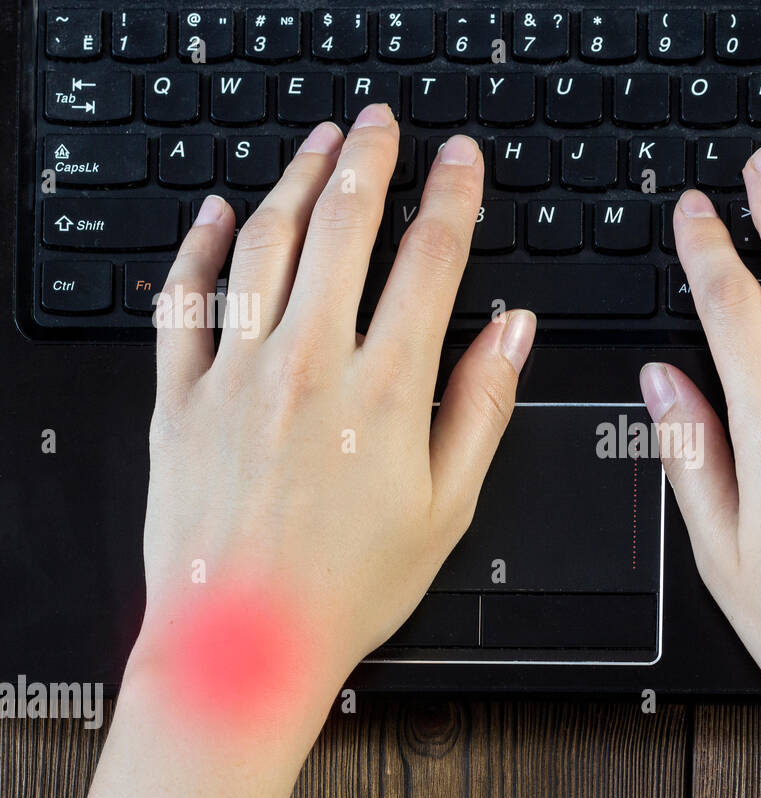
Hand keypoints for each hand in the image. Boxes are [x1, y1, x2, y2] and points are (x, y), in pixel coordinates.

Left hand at [137, 104, 534, 721]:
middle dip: (370, 160)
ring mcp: (237, 374)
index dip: (452, 196)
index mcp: (384, 391)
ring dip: (295, 180)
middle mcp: (308, 364)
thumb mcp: (447, 506)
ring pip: (265, 244)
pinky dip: (201, 245)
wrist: (243, 645)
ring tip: (318, 142)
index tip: (461, 160)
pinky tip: (220, 211)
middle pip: (343, 228)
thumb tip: (513, 332)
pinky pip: (183, 299)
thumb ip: (483, 407)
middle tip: (383, 123)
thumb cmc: (347, 587)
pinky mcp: (180, 396)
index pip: (429, 261)